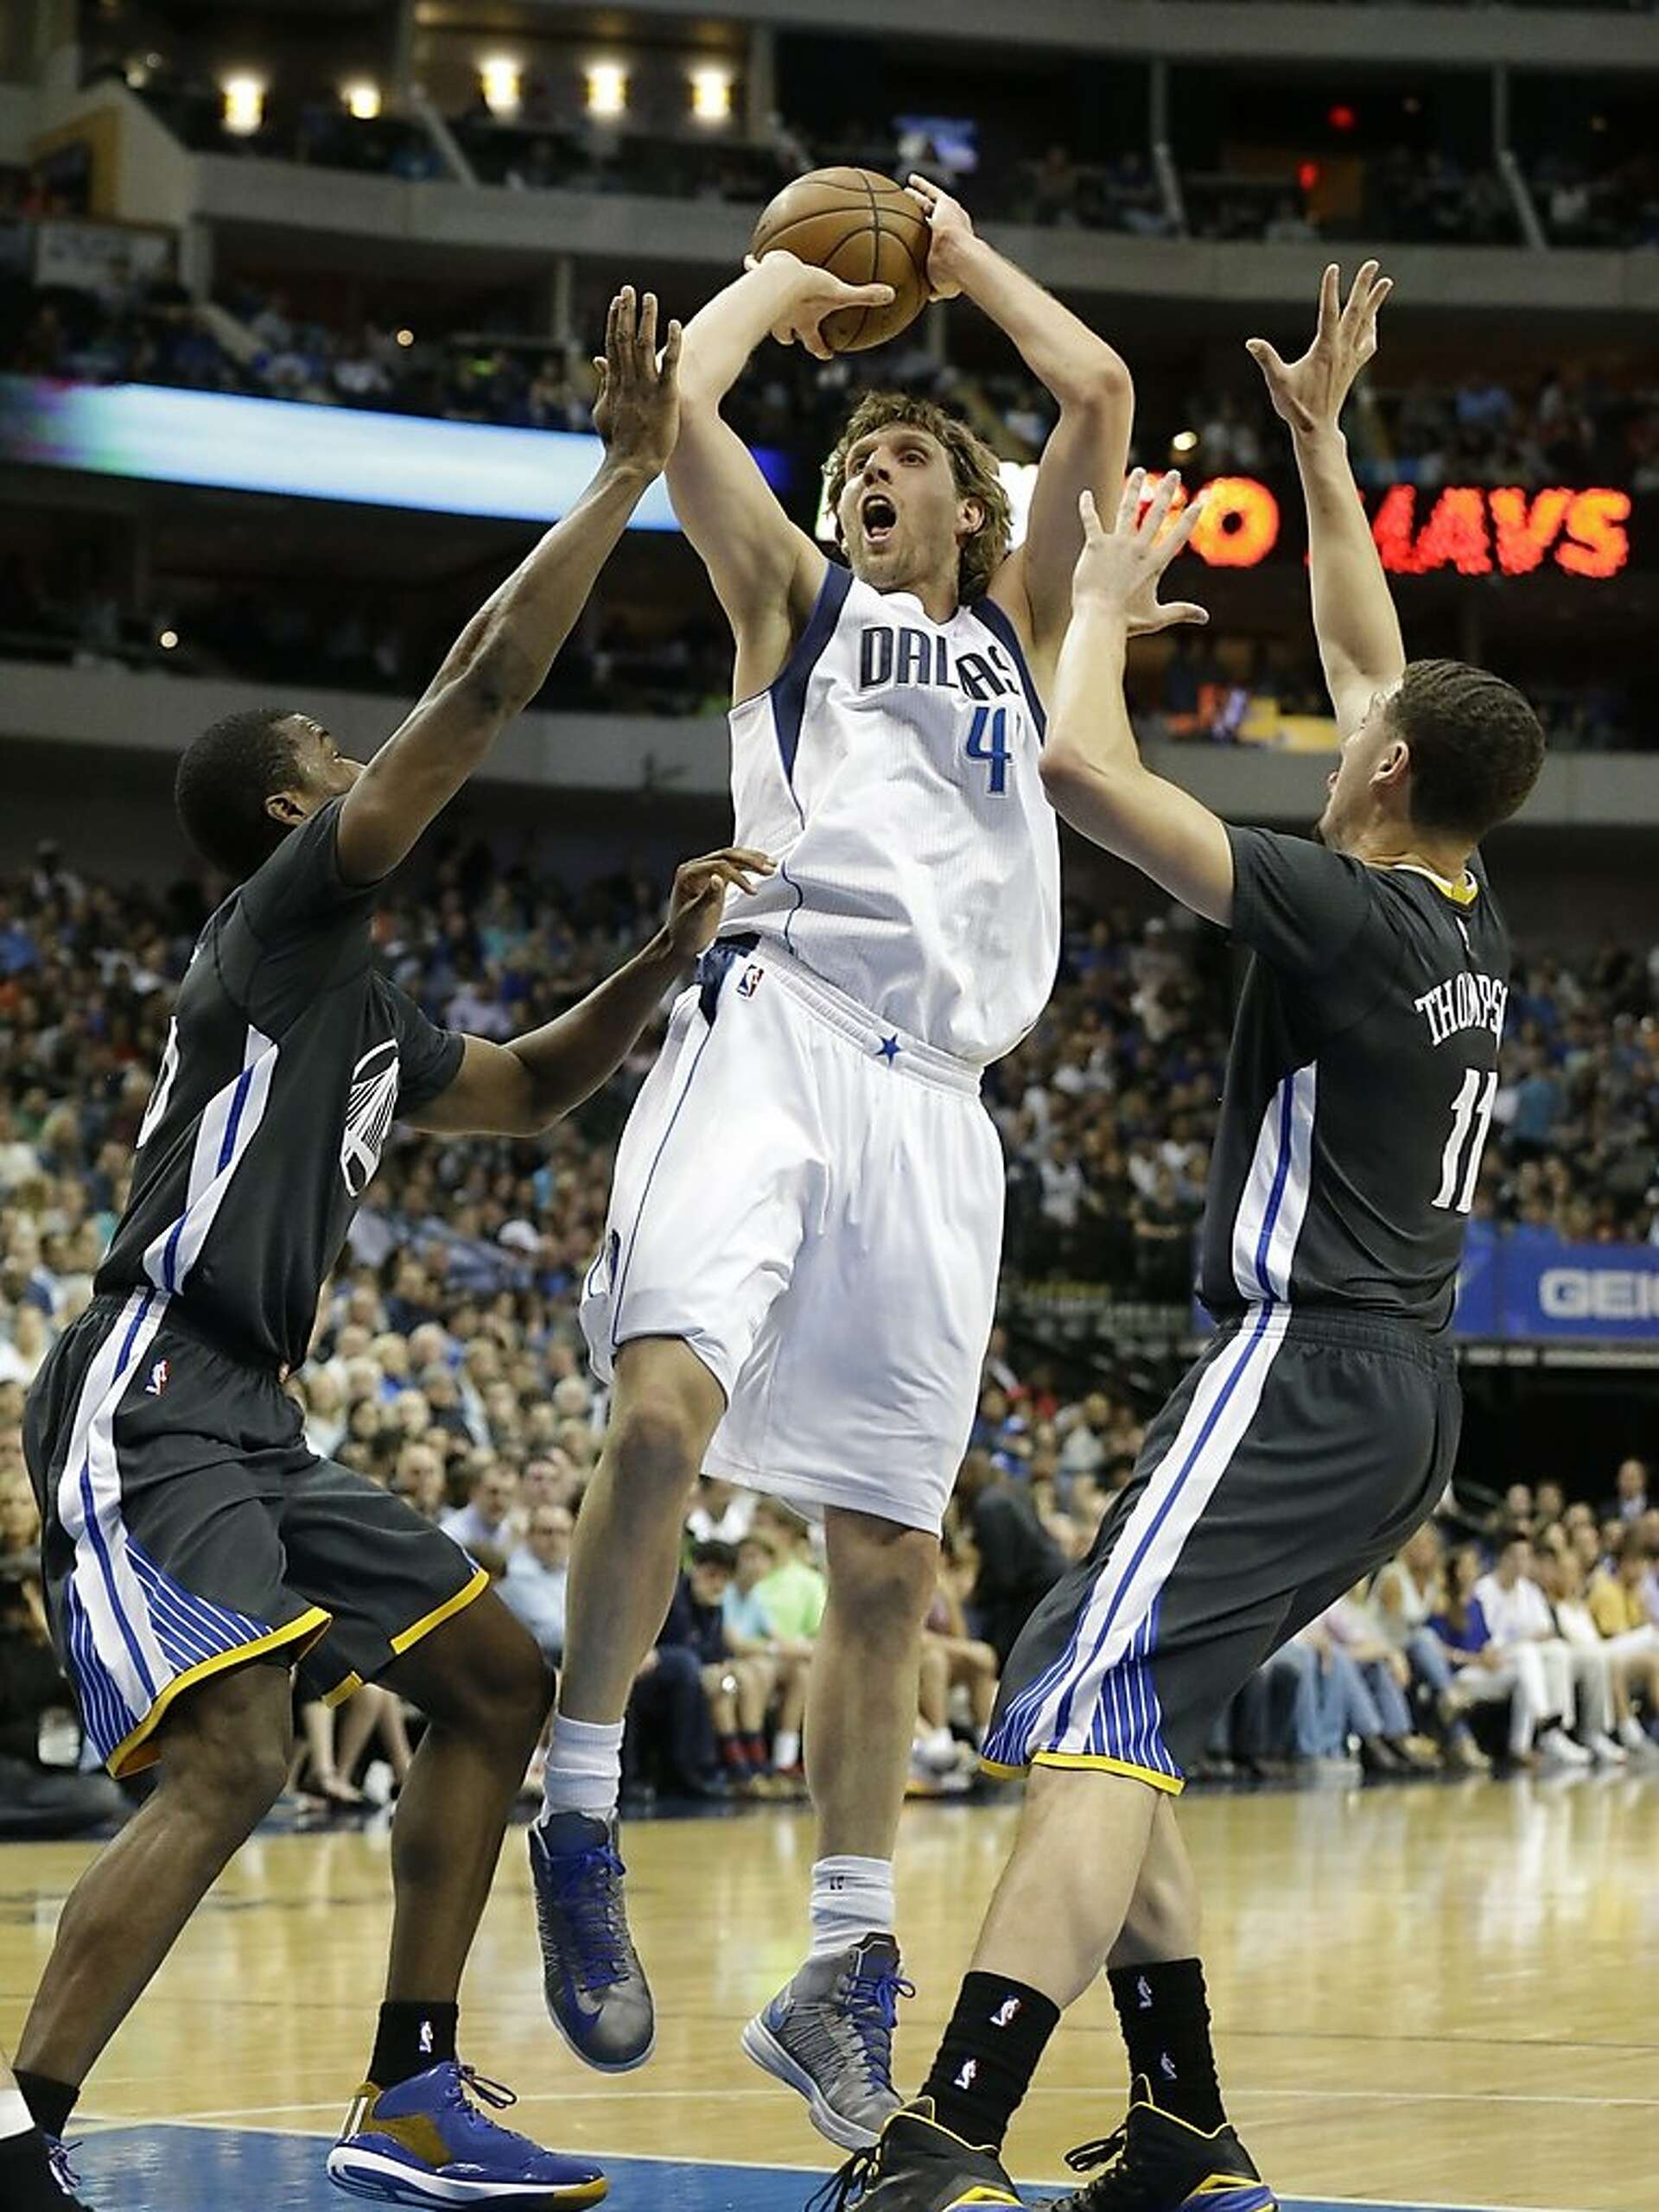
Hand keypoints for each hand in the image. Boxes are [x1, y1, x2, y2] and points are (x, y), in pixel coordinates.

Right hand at [592, 287, 681, 472]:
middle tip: (629, 289)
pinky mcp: (666, 396)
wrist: (632, 465)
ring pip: (645, 346)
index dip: (615, 320)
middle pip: (626, 339)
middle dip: (627, 313)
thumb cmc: (619, 442)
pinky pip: (670, 366)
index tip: (618, 300)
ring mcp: (646, 387)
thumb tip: (599, 360)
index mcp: (615, 382)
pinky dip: (672, 344)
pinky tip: (675, 325)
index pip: (613, 343)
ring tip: (649, 298)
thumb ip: (604, 382)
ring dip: (647, 320)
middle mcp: (628, 380)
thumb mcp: (604, 410)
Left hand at [664, 846, 774, 959]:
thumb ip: (707, 896)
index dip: (738, 876)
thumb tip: (718, 878)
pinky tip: (762, 868)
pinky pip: (735, 868)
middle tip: (768, 868)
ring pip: (733, 858)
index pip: (717, 865)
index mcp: (687, 873)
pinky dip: (749, 868)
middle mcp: (697, 868)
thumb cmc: (685, 931)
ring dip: (753, 860)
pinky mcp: (717, 880)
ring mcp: (707, 873)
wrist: (683, 942)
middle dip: (749, 860)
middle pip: (727, 855)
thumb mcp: (696, 915)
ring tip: (771, 865)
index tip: (752, 890)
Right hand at [743, 250, 894, 361]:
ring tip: (768, 299)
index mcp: (804, 323)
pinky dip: (753, 266)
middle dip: (789, 336)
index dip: (821, 349)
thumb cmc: (810, 290)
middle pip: (786, 334)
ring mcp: (768, 303)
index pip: (814, 343)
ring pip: (768, 311)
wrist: (778, 279)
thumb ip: (866, 295)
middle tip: (792, 335)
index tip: (827, 353)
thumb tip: (892, 294)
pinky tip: (750, 259)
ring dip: (770, 309)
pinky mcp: (756, 281)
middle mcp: (785, 318)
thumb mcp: (841, 292)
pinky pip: (755, 272)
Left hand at [905, 172, 974, 299]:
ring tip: (905, 193)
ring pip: (929, 204)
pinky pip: (931, 192)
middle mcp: (951, 228)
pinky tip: (911, 180)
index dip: (929, 239)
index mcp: (950, 248)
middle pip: (933, 220)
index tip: (920, 238)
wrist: (960, 260)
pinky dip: (922, 186)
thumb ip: (935, 287)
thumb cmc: (954, 276)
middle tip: (913, 210)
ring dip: (917, 198)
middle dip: (924, 215)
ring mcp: (949, 216)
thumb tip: (928, 296)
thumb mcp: (943, 286)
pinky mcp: (946, 205)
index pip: (937, 241)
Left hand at [1072, 471, 1208, 635]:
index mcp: (1155, 563)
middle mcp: (1138, 549)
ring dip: (1134, 488)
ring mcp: (1117, 544)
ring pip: (1128, 509)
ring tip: (1140, 472)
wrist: (1099, 619)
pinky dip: (1087, 508)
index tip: (1200, 501)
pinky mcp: (1096, 545)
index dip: (1190, 517)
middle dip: (1167, 491)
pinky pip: (1091, 521)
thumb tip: (1205, 617)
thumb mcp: (1157, 617)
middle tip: (1174, 474)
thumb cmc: (1126, 621)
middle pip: (1156, 514)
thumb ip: (1181, 611)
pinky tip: (1085, 495)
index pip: (1177, 535)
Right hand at [1246, 260, 1391, 436]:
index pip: (1329, 312)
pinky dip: (1371, 327)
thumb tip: (1251, 342)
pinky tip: (1372, 320)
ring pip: (1367, 323)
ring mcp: (1350, 358)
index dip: (1330, 289)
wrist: (1316, 429)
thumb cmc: (1295, 406)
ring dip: (1375, 302)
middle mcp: (1342, 350)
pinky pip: (1368, 342)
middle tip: (1372, 264)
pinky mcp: (1353, 367)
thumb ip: (1266, 359)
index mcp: (1325, 349)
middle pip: (1356, 311)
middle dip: (1363, 286)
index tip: (1333, 268)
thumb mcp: (1277, 381)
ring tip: (1385, 283)